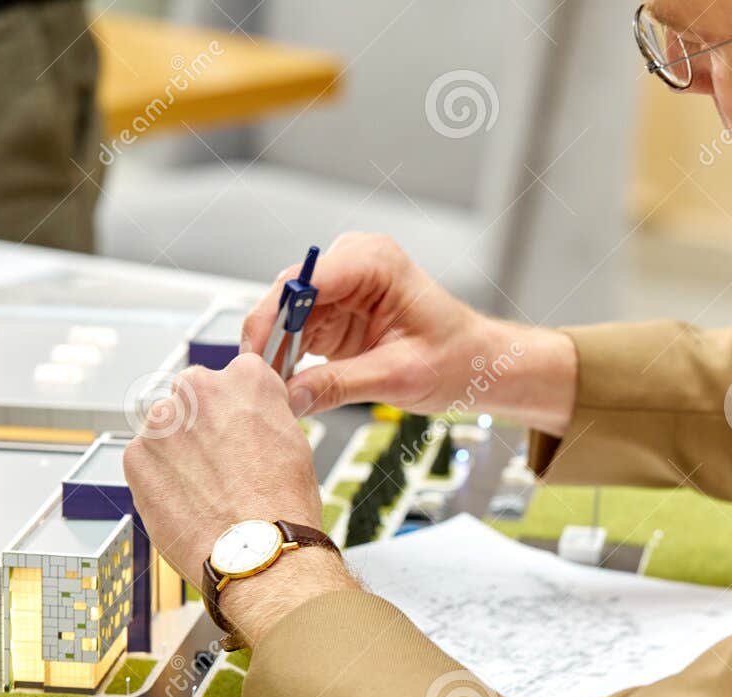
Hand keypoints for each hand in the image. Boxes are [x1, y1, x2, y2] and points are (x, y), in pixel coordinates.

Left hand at [123, 354, 353, 646]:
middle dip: (203, 421)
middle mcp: (200, 388)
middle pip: (194, 394)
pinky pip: (145, 458)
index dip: (240, 407)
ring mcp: (162, 420)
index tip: (241, 429)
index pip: (237, 375)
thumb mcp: (293, 442)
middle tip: (222, 461)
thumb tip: (248, 417)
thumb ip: (263, 415)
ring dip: (179, 449)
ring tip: (205, 488)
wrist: (257, 552)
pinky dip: (160, 477)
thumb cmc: (282, 505)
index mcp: (246, 378)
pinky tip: (186, 501)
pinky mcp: (135, 455)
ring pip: (166, 427)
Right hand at [240, 232, 578, 435]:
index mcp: (374, 262)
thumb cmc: (457, 359)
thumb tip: (289, 398)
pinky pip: (295, 335)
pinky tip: (286, 389)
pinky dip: (288, 362)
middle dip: (269, 344)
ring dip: (276, 357)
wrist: (478, 365)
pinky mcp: (333, 313)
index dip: (270, 321)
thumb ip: (341, 385)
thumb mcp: (399, 377)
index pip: (302, 284)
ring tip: (272, 396)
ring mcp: (340, 288)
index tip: (253, 362)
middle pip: (286, 300)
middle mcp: (352, 264)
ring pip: (284, 320)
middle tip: (258, 390)